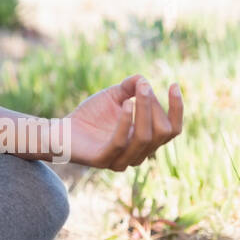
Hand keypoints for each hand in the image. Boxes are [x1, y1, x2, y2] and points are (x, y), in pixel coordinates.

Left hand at [63, 74, 182, 170]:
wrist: (62, 130)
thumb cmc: (91, 115)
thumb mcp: (113, 96)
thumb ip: (130, 88)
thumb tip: (143, 79)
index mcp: (146, 141)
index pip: (172, 129)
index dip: (177, 108)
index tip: (174, 84)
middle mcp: (139, 154)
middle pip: (161, 132)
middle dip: (155, 106)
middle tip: (143, 86)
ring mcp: (122, 160)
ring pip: (144, 137)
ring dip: (145, 111)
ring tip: (139, 91)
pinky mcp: (103, 160)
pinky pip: (120, 142)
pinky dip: (125, 121)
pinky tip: (126, 103)